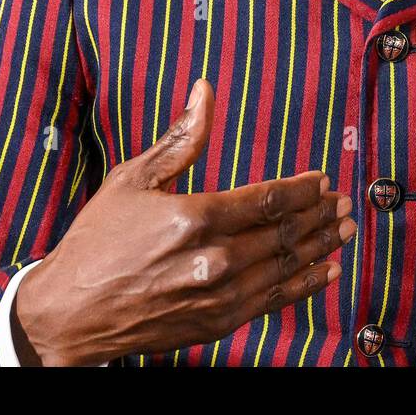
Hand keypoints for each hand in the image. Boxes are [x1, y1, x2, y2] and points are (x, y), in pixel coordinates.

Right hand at [11, 78, 355, 365]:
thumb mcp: (133, 178)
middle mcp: (213, 258)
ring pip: (286, 265)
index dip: (303, 188)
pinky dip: (305, 284)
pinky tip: (326, 270)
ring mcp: (218, 296)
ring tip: (345, 229)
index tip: (322, 179)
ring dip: (321, 245)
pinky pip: (274, 300)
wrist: (70, 311)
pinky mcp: (217, 323)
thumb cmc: (98, 240)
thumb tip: (205, 91)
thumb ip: (181, 138)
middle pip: (284, 232)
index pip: (269, 198)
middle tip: (344, 202)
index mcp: (194, 216)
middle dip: (320, 214)